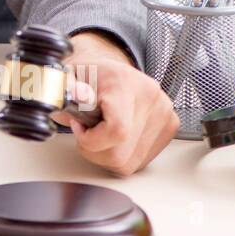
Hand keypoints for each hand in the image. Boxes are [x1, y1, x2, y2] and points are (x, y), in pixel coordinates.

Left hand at [50, 31, 178, 175]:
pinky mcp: (170, 128)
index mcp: (124, 81)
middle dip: (93, 149)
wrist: (111, 72)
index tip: (78, 127)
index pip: (117, 130)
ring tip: (99, 133)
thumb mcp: (67, 77)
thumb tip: (72, 94)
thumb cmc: (88, 76)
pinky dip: (120, 157)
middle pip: (120, 153)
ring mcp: (164, 114)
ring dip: (105, 155)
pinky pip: (138, 162)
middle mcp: (151, 97)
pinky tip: (113, 139)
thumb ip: (63, 88)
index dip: (91, 139)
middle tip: (84, 130)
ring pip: (128, 163)